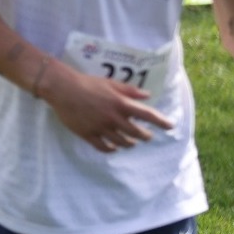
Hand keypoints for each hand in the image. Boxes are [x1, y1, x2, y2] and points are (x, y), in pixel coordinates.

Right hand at [40, 62, 171, 153]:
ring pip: (122, 142)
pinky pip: (103, 147)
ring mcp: (101, 128)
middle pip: (137, 133)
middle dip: (145, 136)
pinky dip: (111, 149)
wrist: (62, 89)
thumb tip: (147, 95)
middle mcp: (114, 118)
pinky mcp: (88, 134)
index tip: (170, 126)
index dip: (161, 122)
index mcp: (121, 104)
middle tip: (147, 136)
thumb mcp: (110, 83)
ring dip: (130, 144)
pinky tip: (113, 148)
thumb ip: (130, 90)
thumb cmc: (87, 83)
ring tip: (131, 143)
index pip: (147, 115)